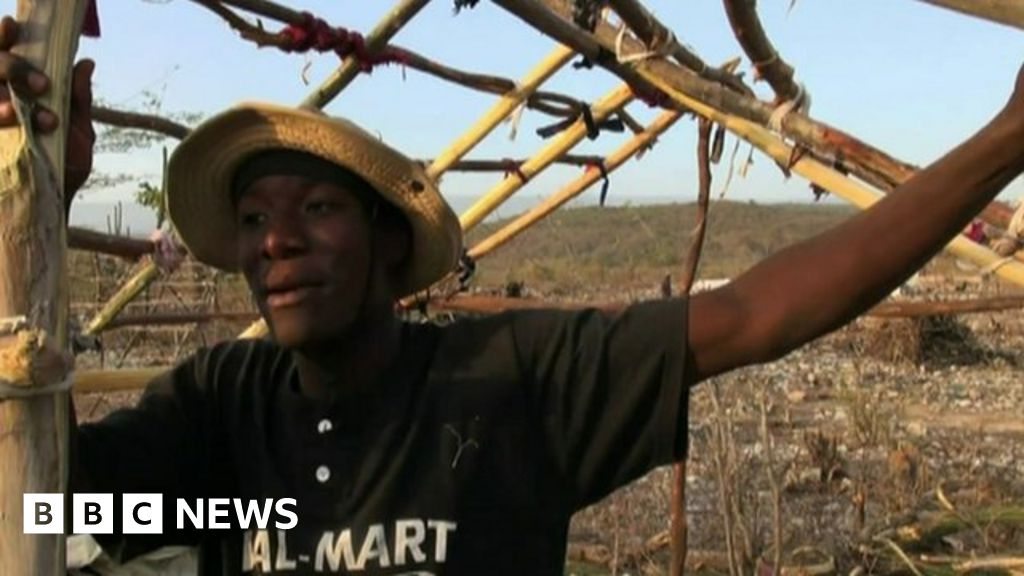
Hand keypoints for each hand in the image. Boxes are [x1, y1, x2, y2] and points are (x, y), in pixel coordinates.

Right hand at [0, 16, 94, 206]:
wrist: (54, 205)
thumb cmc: (65, 166)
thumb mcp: (79, 132)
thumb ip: (79, 99)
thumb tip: (86, 63)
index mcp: (22, 92)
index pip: (5, 54)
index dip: (3, 36)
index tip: (12, 27)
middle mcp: (2, 100)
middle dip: (11, 68)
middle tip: (41, 85)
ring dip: (2, 96)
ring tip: (25, 113)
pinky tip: (11, 119)